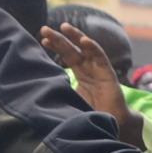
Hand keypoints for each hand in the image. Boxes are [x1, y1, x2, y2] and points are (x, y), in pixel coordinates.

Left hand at [40, 23, 138, 137]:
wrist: (111, 126)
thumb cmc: (92, 115)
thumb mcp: (71, 100)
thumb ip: (61, 91)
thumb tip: (40, 87)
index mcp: (80, 74)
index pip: (66, 56)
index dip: (55, 47)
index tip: (43, 40)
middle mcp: (89, 69)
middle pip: (72, 50)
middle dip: (59, 39)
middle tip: (44, 29)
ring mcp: (99, 70)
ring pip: (86, 49)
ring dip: (76, 36)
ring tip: (64, 27)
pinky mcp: (109, 75)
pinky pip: (101, 58)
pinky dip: (93, 48)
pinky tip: (84, 41)